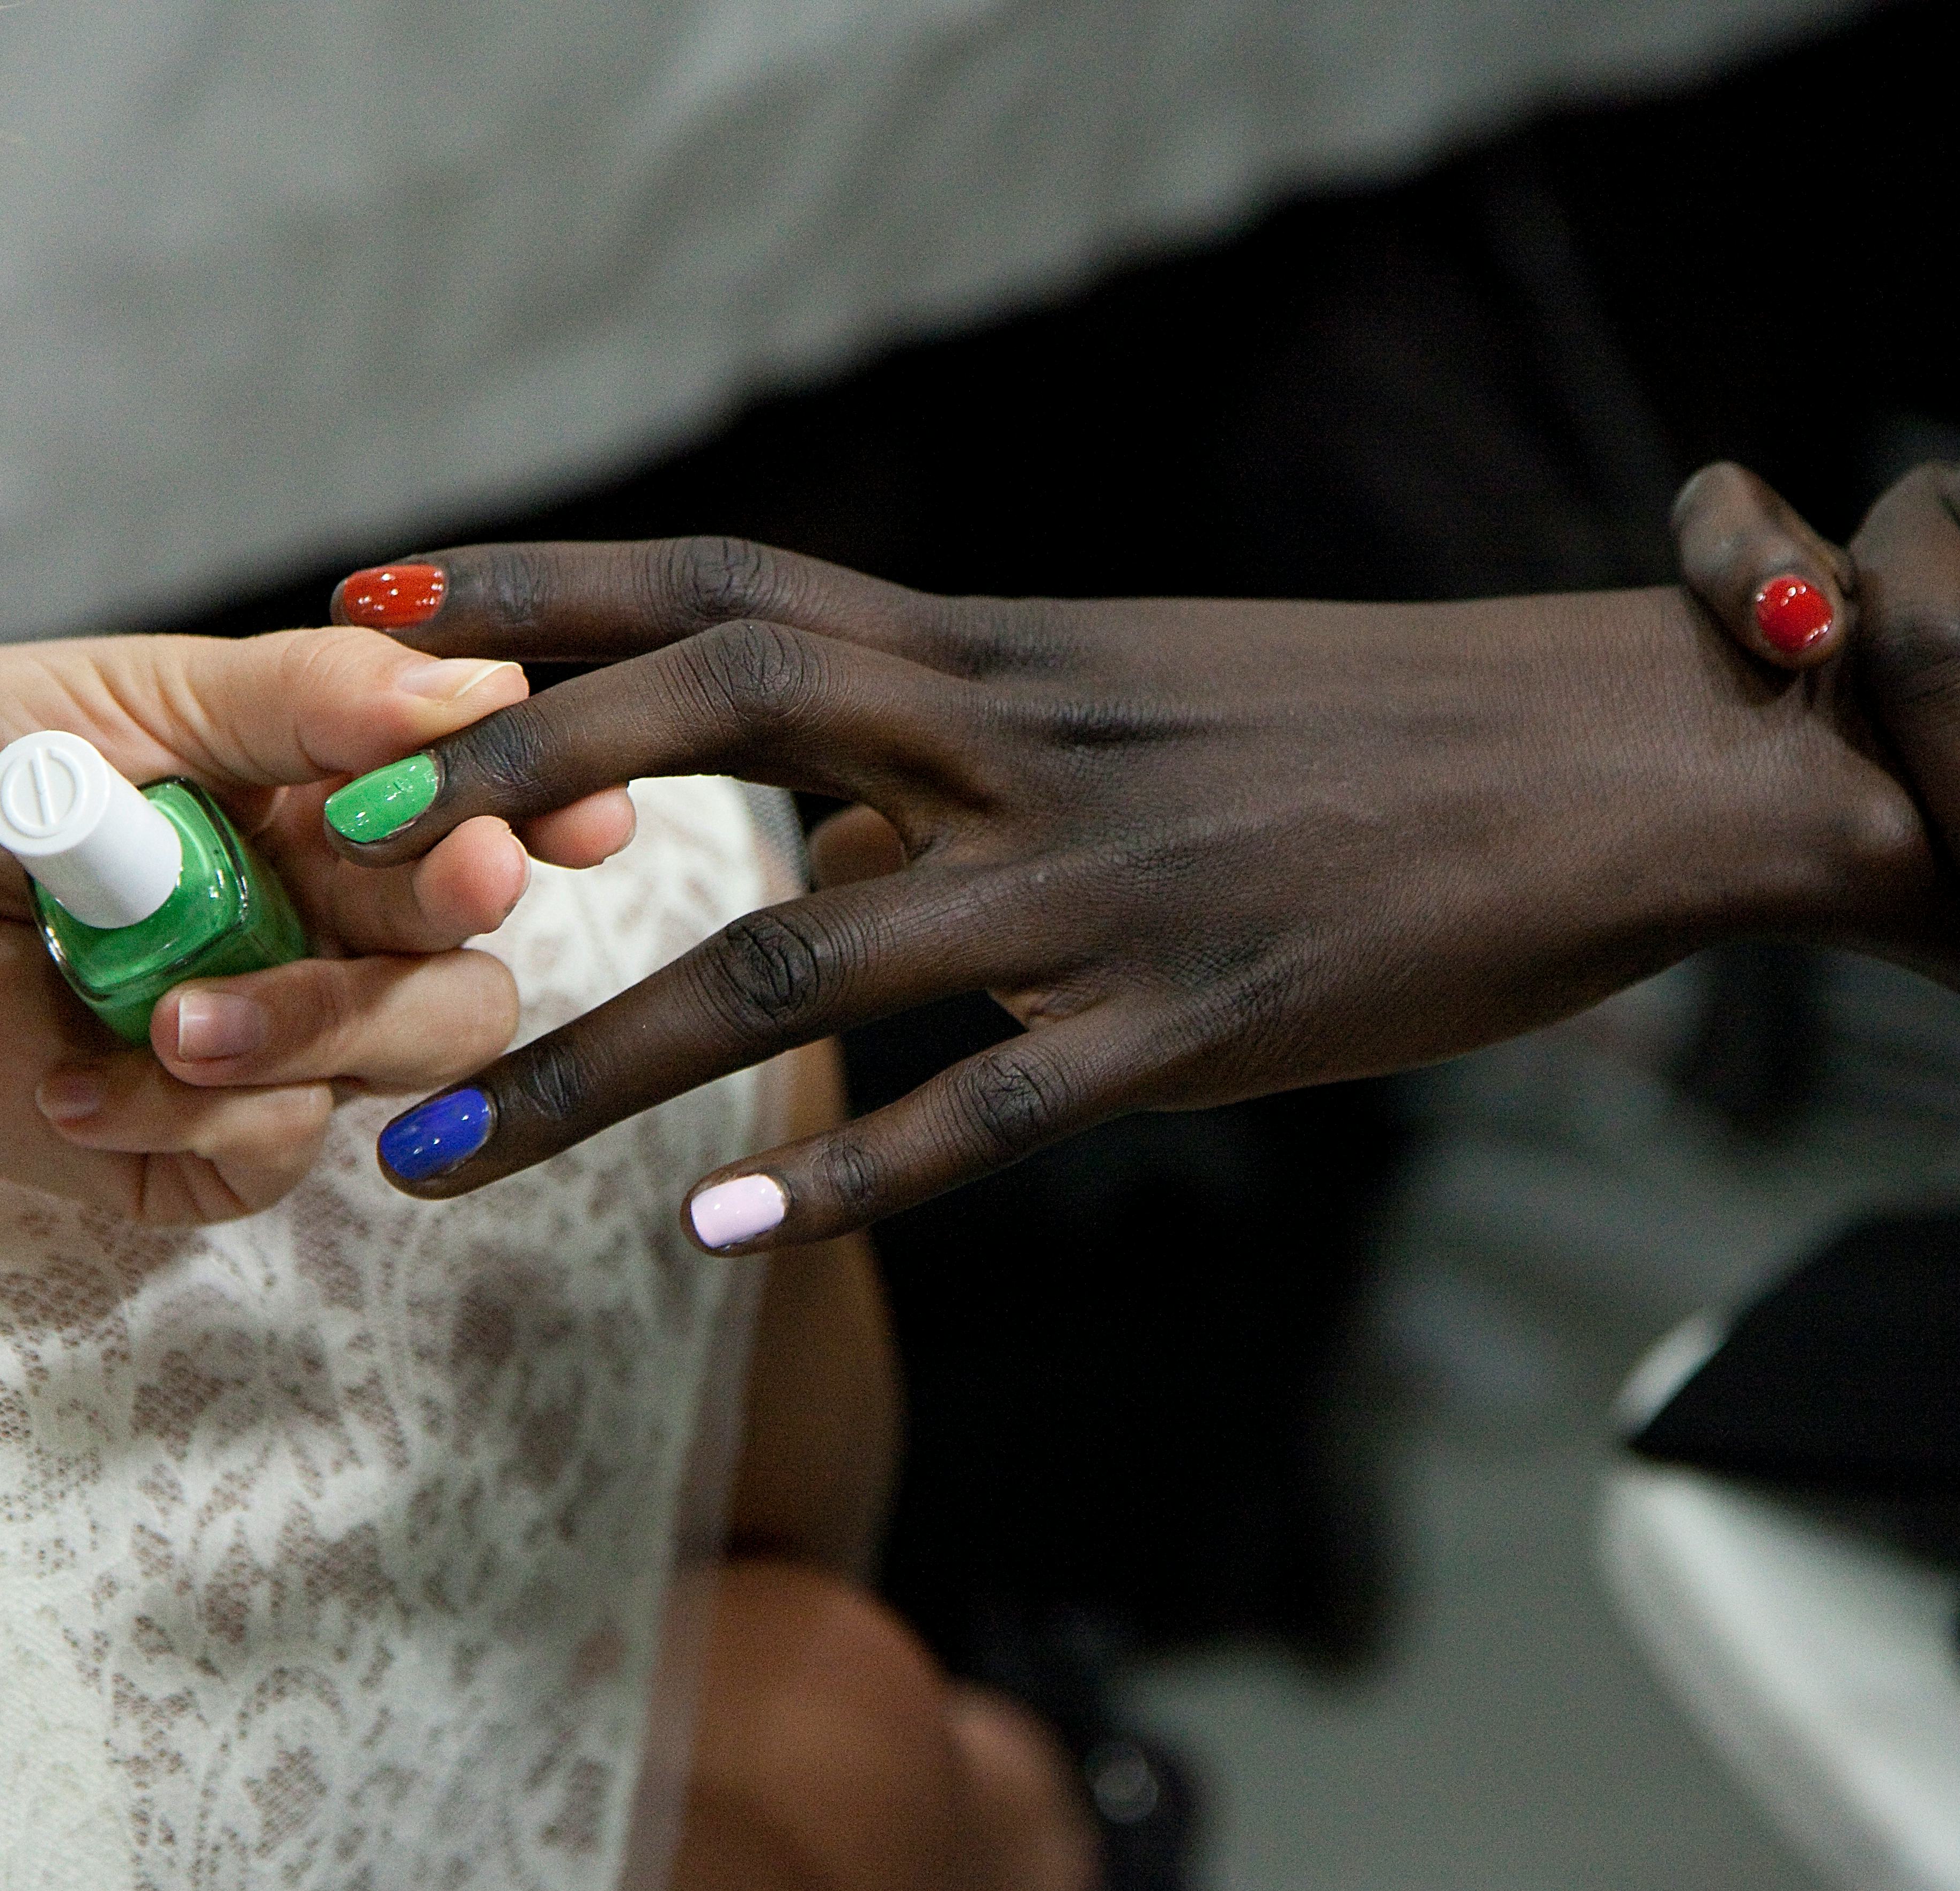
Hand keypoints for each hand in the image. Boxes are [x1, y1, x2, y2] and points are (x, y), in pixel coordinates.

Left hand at [0, 628, 636, 1220]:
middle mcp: (323, 926)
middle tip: (432, 888)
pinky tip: (74, 1078)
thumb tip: (483, 686)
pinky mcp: (201, 1145)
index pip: (485, 817)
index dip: (549, 818)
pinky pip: (272, 1152)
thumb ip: (308, 696)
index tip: (578, 820)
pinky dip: (181, 1116)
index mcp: (327, 805)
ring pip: (403, 1062)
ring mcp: (273, 1040)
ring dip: (304, 1030)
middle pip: (471, 961)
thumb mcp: (133, 690)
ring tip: (165, 1014)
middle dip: (449, 929)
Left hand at [318, 542, 1929, 1243]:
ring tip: (438, 1155)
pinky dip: (853, 1170)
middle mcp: (1032, 740)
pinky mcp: (1202, 1019)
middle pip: (726, 719)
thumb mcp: (1149, 697)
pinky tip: (726, 1236)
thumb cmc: (1378, 735)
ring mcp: (1111, 885)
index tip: (380, 604)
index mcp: (1016, 653)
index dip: (547, 589)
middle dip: (517, 783)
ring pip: (812, 957)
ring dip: (606, 1056)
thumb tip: (833, 801)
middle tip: (340, 862)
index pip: (738, 585)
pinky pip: (995, 1111)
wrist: (1619, 761)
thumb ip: (977, 743)